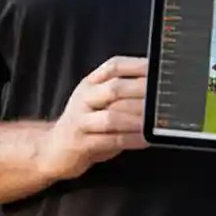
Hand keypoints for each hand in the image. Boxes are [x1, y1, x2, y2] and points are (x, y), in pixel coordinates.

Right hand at [36, 56, 149, 181]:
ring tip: (156, 121)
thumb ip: (120, 95)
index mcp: (90, 84)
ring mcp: (80, 121)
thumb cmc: (85, 126)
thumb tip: (155, 90)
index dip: (137, 65)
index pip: (114, 66)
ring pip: (112, 117)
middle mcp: (84, 98)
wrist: (52, 150)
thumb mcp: (97, 104)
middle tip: (163, 97)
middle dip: (141, 92)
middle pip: (114, 89)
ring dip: (137, 119)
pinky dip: (130, 140)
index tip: (159, 67)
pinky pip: (110, 140)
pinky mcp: (81, 144)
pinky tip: (146, 140)